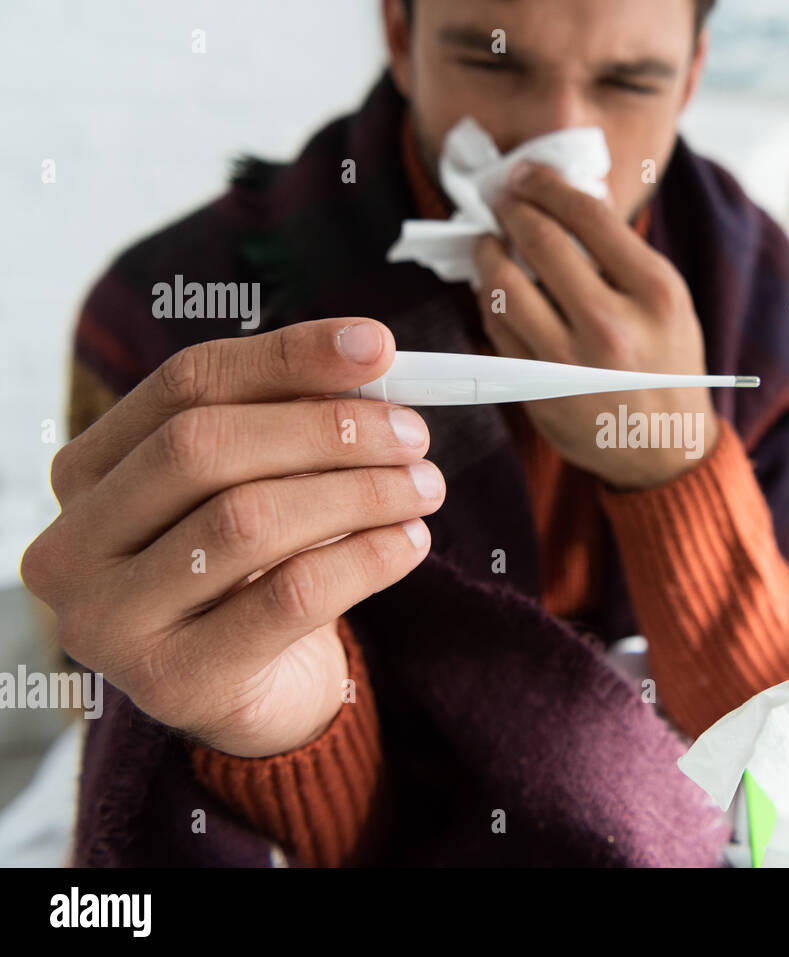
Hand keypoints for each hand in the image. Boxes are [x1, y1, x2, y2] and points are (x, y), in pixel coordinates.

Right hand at [20, 318, 444, 757]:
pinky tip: (410, 542)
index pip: (185, 385)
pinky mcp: (176, 680)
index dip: (286, 357)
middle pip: (203, 446)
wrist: (254, 695)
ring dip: (358, 492)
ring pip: (247, 520)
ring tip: (424, 487)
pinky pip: (289, 596)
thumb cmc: (254, 573)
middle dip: (327, 430)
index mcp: (89, 473)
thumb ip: (290, 421)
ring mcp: (112, 621)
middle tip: (413, 434)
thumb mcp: (260, 486)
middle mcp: (75, 546)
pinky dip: (365, 558)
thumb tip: (367, 356)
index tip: (377, 347)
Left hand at [472, 162, 718, 488]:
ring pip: (504, 285)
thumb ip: (621, 251)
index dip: (545, 184)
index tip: (525, 174)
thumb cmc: (667, 363)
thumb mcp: (668, 300)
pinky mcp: (538, 389)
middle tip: (501, 199)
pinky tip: (497, 288)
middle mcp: (612, 326)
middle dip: (511, 208)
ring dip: (487, 252)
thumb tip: (566, 194)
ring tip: (489, 242)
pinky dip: (490, 299)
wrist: (664, 448)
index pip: (586, 214)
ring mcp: (570, 363)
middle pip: (539, 241)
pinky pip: (496, 327)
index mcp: (656, 292)